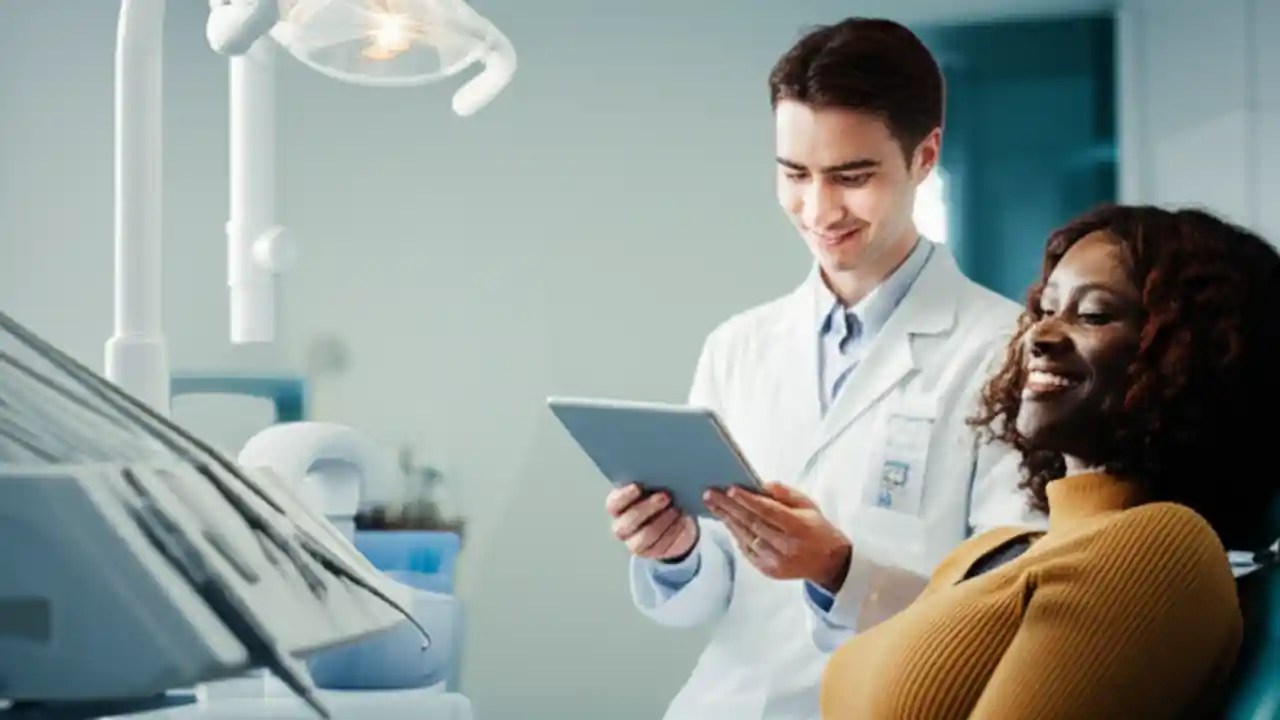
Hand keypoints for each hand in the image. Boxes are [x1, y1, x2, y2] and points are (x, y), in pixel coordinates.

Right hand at [605, 483, 698, 560]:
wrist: (676, 520)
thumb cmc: (661, 497)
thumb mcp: (654, 487)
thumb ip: (650, 481)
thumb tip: (658, 472)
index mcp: (617, 506)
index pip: (613, 503)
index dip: (624, 496)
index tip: (638, 486)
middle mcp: (622, 526)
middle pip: (627, 522)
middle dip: (647, 509)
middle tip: (665, 496)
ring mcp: (634, 542)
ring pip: (645, 536)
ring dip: (662, 522)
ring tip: (676, 510)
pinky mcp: (650, 553)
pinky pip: (661, 546)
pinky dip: (673, 532)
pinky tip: (681, 521)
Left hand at [705, 483, 851, 592]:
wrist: (829, 563)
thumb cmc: (817, 529)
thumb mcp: (809, 506)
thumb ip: (786, 494)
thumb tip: (762, 485)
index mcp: (799, 527)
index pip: (768, 512)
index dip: (748, 500)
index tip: (729, 489)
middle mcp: (786, 546)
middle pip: (752, 523)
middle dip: (729, 507)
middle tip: (710, 494)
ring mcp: (776, 561)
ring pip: (746, 537)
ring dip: (727, 520)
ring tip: (713, 505)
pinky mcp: (768, 571)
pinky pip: (746, 550)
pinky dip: (736, 535)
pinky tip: (726, 522)